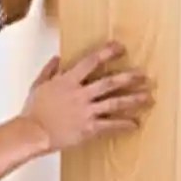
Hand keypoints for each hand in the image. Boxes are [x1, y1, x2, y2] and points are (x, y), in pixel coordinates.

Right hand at [20, 41, 153, 153]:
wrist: (32, 133)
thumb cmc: (33, 111)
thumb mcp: (38, 85)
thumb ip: (49, 70)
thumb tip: (57, 58)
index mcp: (68, 81)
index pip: (91, 61)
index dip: (107, 52)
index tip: (120, 47)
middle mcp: (80, 94)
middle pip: (110, 82)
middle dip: (129, 78)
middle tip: (144, 75)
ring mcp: (86, 111)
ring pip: (115, 103)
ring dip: (133, 100)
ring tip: (148, 98)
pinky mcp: (88, 128)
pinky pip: (110, 125)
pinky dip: (124, 125)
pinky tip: (135, 124)